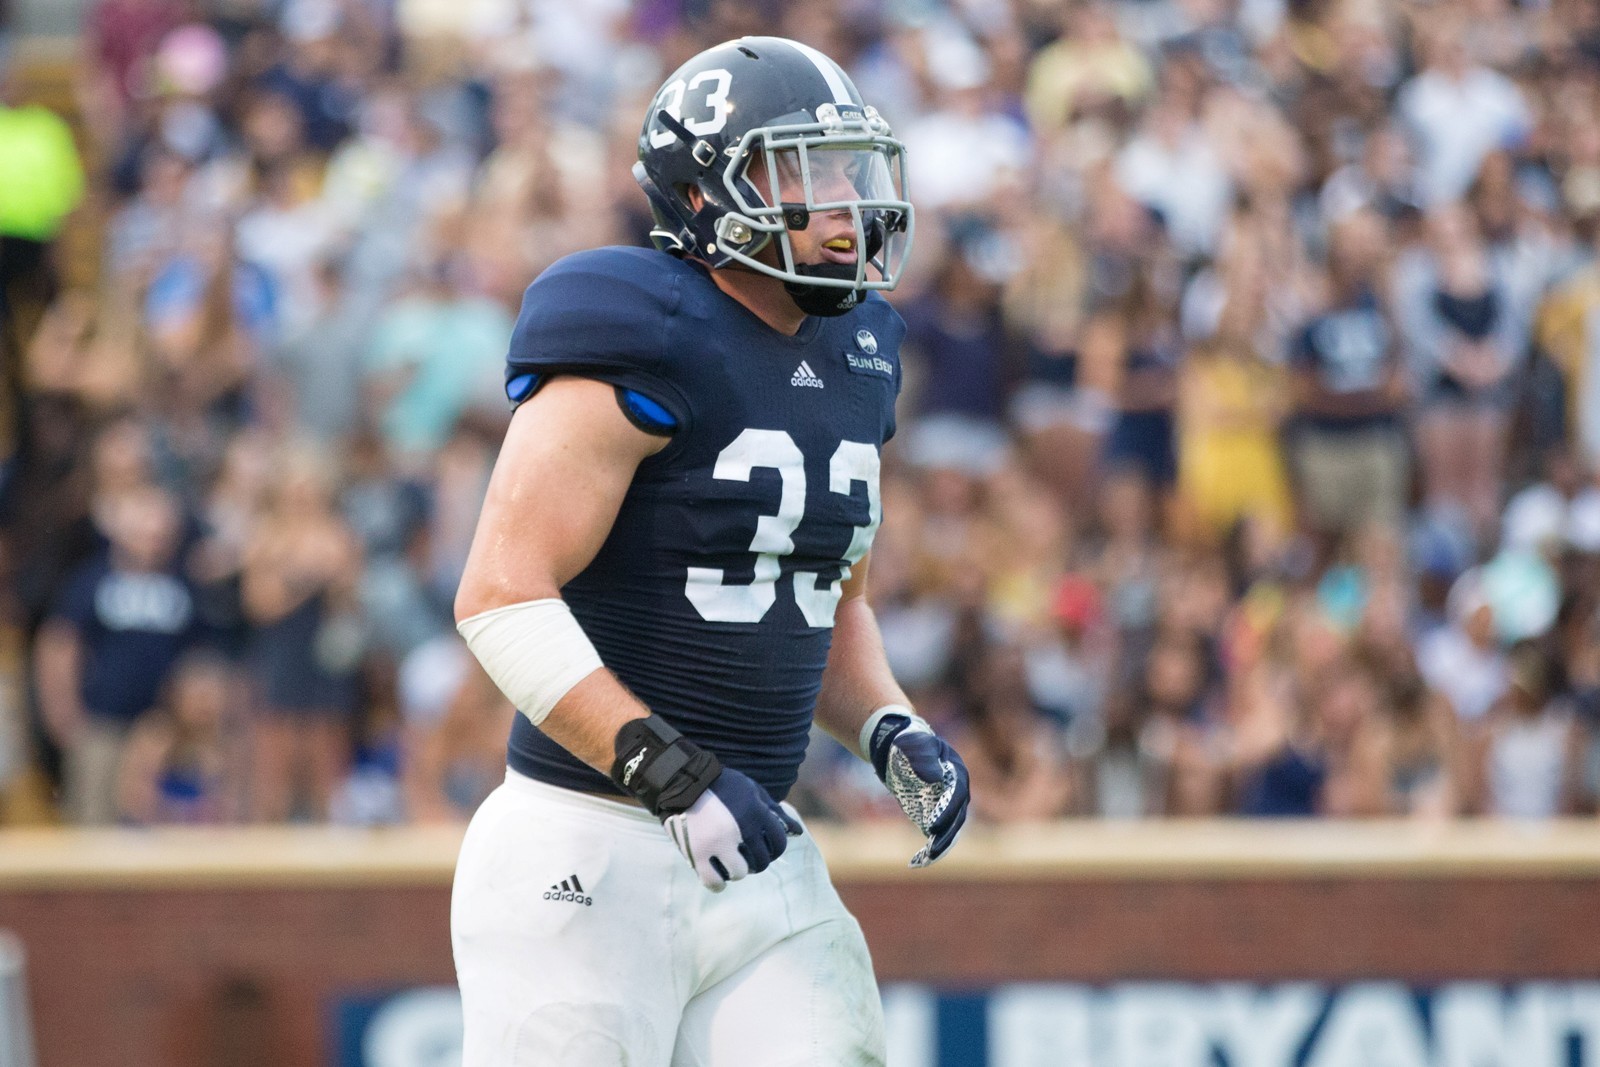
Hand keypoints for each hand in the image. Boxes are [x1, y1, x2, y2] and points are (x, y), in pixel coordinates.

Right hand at [662, 767, 802, 891]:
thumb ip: (775, 811)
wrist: (684, 781)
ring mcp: (718, 844)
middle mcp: (741, 830)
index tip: (767, 848)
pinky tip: (718, 876)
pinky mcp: (698, 853)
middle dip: (758, 861)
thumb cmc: (723, 785)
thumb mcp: (753, 791)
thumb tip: (798, 832)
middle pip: (762, 861)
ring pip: (740, 873)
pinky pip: (714, 881)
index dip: (776, 848)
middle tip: (748, 856)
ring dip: (738, 870)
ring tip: (731, 862)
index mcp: (756, 812)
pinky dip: (718, 883)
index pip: (779, 842)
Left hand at [864, 709, 969, 866]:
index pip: (957, 795)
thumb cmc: (908, 743)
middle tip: (933, 849)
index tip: (934, 826)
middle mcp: (956, 790)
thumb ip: (924, 758)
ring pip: (950, 827)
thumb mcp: (914, 745)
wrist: (899, 747)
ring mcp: (947, 803)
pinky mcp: (935, 812)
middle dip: (947, 834)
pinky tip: (921, 859)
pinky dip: (932, 844)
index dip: (947, 811)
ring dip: (942, 844)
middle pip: (957, 816)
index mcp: (956, 771)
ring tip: (929, 858)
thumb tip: (936, 778)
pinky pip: (937, 831)